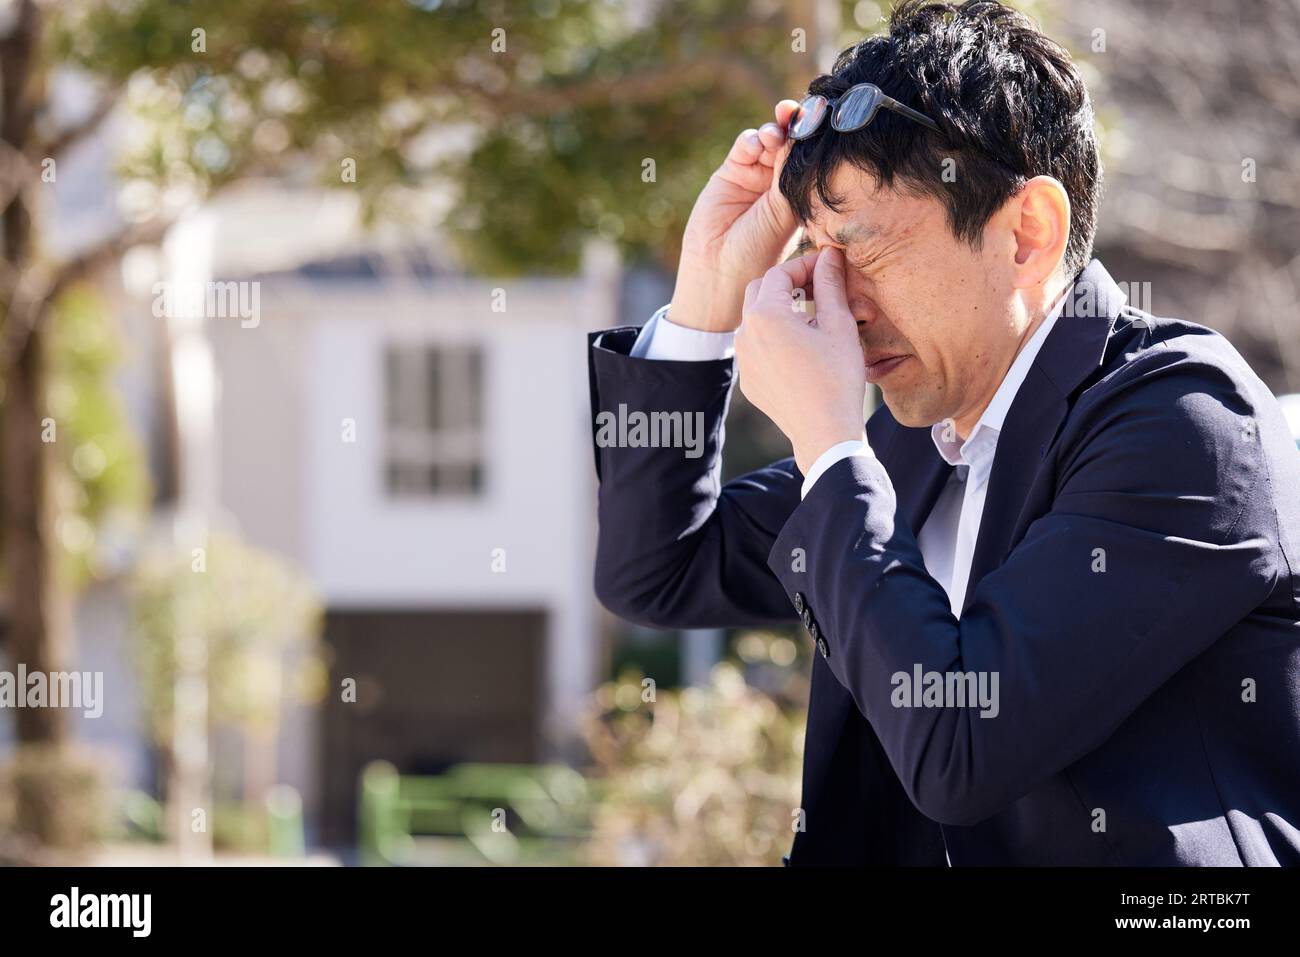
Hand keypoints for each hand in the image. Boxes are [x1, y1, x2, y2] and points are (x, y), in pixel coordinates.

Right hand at [669, 101, 800, 332]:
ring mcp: (754, 177)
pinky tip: (755, 145)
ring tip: (775, 136)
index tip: (826, 122)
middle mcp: (778, 184)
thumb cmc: (760, 251)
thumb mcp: (785, 212)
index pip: (810, 160)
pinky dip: (751, 140)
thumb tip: (802, 137)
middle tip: (802, 114)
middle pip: (791, 144)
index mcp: (799, 196)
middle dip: (797, 126)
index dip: (817, 140)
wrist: (719, 270)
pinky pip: (744, 148)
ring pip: (768, 141)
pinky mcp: (730, 174)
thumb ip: (792, 176)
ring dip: (774, 131)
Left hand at [735, 247, 867, 473]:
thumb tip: (830, 254)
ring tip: (813, 316)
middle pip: (760, 291)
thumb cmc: (836, 378)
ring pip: (756, 319)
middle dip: (787, 284)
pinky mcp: (748, 380)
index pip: (779, 273)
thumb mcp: (839, 325)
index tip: (827, 267)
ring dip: (779, 310)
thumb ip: (831, 284)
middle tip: (819, 287)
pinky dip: (774, 337)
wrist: (825, 432)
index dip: (805, 265)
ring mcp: (743, 359)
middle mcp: (745, 334)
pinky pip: (757, 347)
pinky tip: (802, 347)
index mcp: (765, 315)